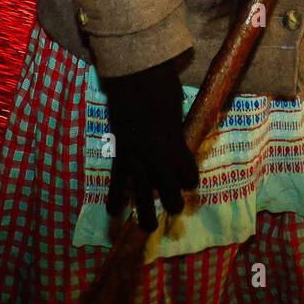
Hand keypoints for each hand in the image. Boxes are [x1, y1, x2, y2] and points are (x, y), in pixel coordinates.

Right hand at [101, 59, 198, 232]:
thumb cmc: (161, 85)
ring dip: (145, 213)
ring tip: (148, 227)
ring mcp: (137, 158)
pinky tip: (113, 212)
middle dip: (173, 201)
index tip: (189, 179)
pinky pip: (117, 181)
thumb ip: (176, 128)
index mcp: (178, 146)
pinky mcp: (120, 153)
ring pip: (142, 193)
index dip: (190, 177)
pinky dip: (114, 197)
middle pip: (169, 190)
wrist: (134, 77)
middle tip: (175, 208)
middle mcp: (159, 158)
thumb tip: (176, 134)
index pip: (188, 173)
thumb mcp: (177, 109)